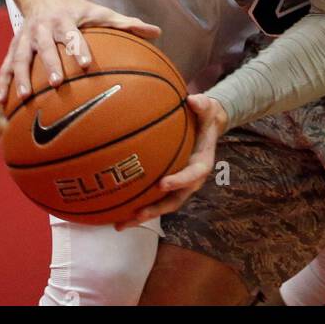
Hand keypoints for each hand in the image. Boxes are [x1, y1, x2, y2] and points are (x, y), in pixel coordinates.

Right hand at [0, 0, 160, 102]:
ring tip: (25, 98)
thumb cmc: (76, 8)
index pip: (72, 34)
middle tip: (58, 83)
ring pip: (20, 57)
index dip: (78, 47)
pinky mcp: (14, 46)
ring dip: (21, 77)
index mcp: (65, 20)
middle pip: (45, 46)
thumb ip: (125, 24)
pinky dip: (3, 84)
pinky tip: (2, 104)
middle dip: (50, 63)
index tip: (86, 64)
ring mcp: (25, 37)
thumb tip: (156, 33)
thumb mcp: (98, 11)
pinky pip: (5, 65)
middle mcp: (43, 28)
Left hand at [116, 93, 227, 229]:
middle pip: (174, 200)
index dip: (178, 181)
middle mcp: (190, 179)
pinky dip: (137, 206)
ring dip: (143, 215)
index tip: (162, 184)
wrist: (206, 126)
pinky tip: (116, 211)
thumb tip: (192, 99)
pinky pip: (153, 197)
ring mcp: (178, 184)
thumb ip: (202, 104)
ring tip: (120, 224)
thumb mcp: (207, 108)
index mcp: (201, 163)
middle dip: (156, 209)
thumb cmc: (204, 116)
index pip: (192, 175)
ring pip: (162, 204)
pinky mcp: (167, 184)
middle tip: (138, 215)